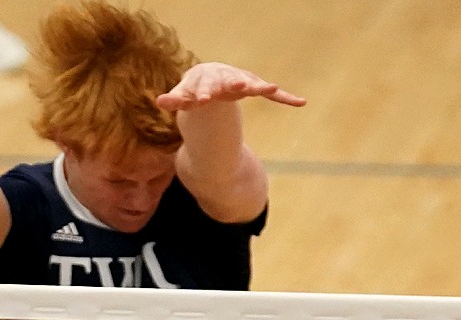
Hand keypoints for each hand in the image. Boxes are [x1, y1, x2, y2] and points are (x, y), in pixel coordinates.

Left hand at [155, 62, 305, 110]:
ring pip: (252, 83)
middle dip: (234, 84)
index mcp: (208, 79)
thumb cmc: (194, 88)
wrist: (209, 75)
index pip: (205, 86)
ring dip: (260, 86)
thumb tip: (159, 100)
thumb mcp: (183, 95)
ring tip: (271, 87)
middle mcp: (226, 78)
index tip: (202, 100)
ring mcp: (242, 82)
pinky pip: (271, 94)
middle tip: (240, 86)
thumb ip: (174, 100)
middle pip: (230, 81)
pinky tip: (301, 103)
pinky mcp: (254, 88)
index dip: (203, 93)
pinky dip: (284, 98)